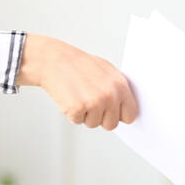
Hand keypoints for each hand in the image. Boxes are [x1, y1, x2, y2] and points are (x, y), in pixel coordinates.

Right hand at [18, 34, 137, 129]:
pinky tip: (70, 98)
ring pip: (93, 124)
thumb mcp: (107, 71)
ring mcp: (94, 102)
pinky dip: (72, 114)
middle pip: (111, 124)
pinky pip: (77, 121)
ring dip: (85, 115)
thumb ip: (118, 90)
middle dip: (101, 118)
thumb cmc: (80, 65)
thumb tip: (126, 107)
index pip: (130, 115)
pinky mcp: (77, 108)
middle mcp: (110, 95)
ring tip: (79, 97)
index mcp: (121, 86)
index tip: (112, 113)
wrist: (54, 60)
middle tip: (91, 104)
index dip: (120, 116)